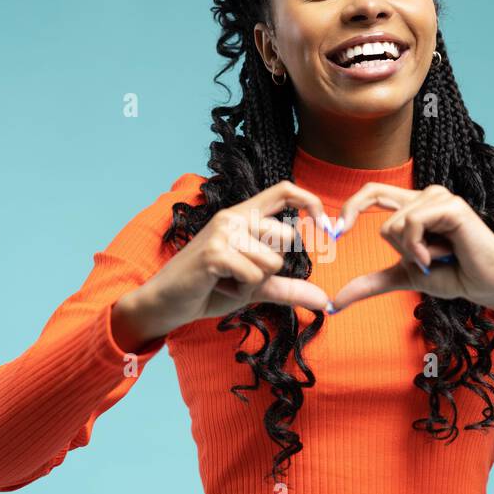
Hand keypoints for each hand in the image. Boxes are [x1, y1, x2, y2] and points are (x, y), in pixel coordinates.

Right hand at [133, 180, 333, 335]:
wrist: (166, 303)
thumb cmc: (209, 289)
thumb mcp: (254, 286)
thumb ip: (287, 288)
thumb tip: (323, 300)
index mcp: (243, 216)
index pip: (284, 191)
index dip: (310, 201)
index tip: (326, 226)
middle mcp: (234, 217)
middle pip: (286, 238)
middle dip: (272, 268)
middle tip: (241, 275)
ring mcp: (223, 232)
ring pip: (272, 262)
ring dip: (253, 283)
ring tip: (226, 281)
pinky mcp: (215, 252)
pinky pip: (254, 276)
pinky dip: (240, 290)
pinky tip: (218, 286)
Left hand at [326, 183, 493, 317]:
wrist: (486, 285)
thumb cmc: (453, 275)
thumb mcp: (405, 277)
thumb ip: (371, 282)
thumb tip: (335, 302)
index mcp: (413, 207)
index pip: (372, 192)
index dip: (351, 207)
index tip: (337, 233)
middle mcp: (425, 196)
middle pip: (380, 214)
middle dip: (396, 248)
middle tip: (423, 261)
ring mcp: (438, 198)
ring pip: (394, 225)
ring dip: (413, 252)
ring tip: (440, 257)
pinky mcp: (450, 206)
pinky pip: (412, 225)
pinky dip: (420, 248)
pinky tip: (441, 255)